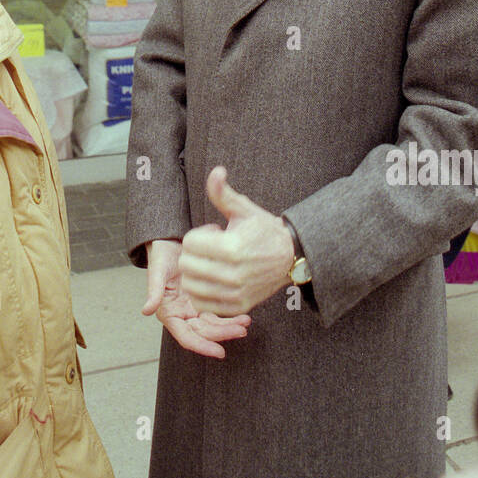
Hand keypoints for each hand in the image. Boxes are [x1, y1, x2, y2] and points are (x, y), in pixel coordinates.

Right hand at [143, 238, 250, 358]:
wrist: (170, 242)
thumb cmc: (161, 256)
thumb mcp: (157, 272)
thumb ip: (153, 292)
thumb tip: (146, 310)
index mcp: (170, 313)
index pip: (187, 337)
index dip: (203, 347)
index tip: (220, 352)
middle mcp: (183, 315)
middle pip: (205, 333)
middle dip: (223, 334)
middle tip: (242, 330)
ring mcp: (195, 308)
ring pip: (215, 324)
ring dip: (230, 326)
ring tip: (246, 322)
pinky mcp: (206, 299)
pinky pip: (219, 311)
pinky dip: (231, 314)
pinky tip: (243, 313)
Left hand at [178, 166, 294, 316]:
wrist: (290, 256)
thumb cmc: (263, 230)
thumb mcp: (243, 209)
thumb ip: (223, 193)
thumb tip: (216, 171)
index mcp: (232, 247)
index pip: (189, 244)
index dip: (197, 235)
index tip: (214, 233)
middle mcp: (232, 274)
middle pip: (187, 265)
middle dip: (194, 253)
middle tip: (211, 249)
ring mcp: (235, 293)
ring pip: (191, 286)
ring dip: (196, 273)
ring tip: (213, 264)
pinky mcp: (238, 306)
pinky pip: (202, 303)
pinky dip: (201, 292)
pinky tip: (214, 279)